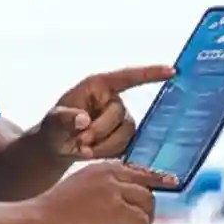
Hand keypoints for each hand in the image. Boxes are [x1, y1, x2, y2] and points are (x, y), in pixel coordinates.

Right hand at [31, 162, 176, 223]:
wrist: (37, 221)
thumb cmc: (54, 212)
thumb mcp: (80, 190)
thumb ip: (104, 191)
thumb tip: (129, 208)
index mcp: (100, 167)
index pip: (137, 170)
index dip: (156, 177)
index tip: (171, 181)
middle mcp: (108, 174)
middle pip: (147, 188)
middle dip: (147, 211)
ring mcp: (113, 190)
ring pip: (148, 205)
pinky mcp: (115, 209)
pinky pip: (141, 222)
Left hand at [40, 65, 174, 160]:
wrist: (56, 148)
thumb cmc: (53, 129)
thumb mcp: (51, 122)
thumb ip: (62, 119)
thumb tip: (82, 120)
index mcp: (98, 86)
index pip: (127, 77)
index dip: (150, 74)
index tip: (172, 71)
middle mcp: (113, 100)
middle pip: (121, 116)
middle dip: (100, 132)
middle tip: (79, 142)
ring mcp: (121, 120)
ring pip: (126, 133)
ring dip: (104, 144)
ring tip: (82, 148)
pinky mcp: (125, 138)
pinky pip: (127, 146)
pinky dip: (109, 152)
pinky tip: (92, 152)